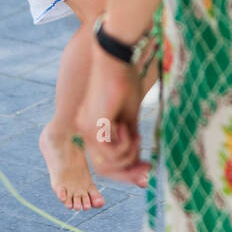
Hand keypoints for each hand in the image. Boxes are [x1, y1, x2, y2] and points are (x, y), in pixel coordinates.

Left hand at [78, 43, 149, 186]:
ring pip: (107, 163)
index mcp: (91, 128)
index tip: (146, 170)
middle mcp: (84, 131)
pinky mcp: (93, 125)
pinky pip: (110, 152)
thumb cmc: (125, 82)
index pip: (104, 162)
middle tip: (148, 169)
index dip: (125, 171)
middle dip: (128, 172)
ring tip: (136, 136)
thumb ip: (131, 138)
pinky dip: (124, 145)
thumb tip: (140, 161)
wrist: (116, 60)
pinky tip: (127, 128)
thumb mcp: (131, 116)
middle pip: (103, 169)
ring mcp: (86, 129)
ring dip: (128, 154)